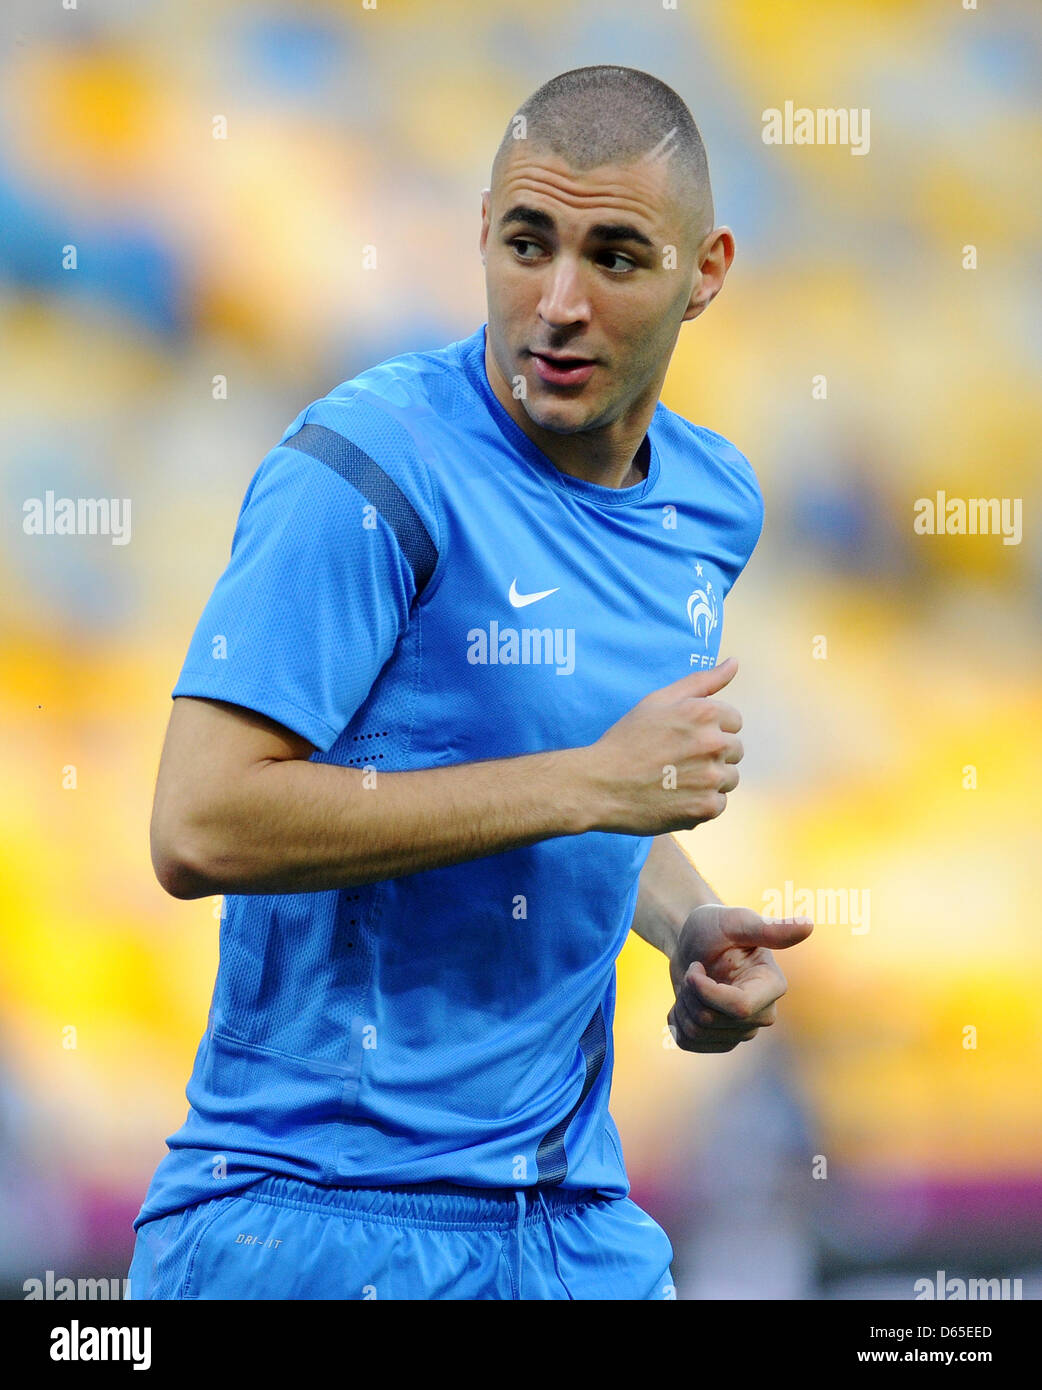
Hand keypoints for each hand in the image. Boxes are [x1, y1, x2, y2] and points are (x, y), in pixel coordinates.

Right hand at [585, 657, 743, 835]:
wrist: (601, 785)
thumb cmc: (627, 740)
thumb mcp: (659, 700)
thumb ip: (702, 681)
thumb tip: (734, 663)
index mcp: (705, 713)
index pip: (734, 721)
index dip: (710, 728)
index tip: (685, 737)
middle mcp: (714, 743)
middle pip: (735, 750)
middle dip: (712, 754)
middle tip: (678, 760)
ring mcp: (711, 778)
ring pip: (729, 778)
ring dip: (710, 780)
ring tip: (677, 779)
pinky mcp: (706, 807)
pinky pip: (719, 804)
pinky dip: (701, 803)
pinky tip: (677, 797)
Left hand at [667, 903, 812, 1052]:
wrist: (692, 942)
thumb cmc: (714, 926)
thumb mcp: (736, 921)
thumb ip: (770, 928)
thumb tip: (809, 924)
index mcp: (772, 985)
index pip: (739, 1008)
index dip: (706, 991)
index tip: (694, 966)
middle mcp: (762, 1013)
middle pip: (711, 1020)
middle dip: (691, 993)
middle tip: (694, 968)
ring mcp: (742, 1030)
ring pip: (697, 1032)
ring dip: (682, 1003)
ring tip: (690, 982)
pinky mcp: (722, 1040)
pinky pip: (688, 1042)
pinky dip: (676, 1020)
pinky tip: (685, 999)